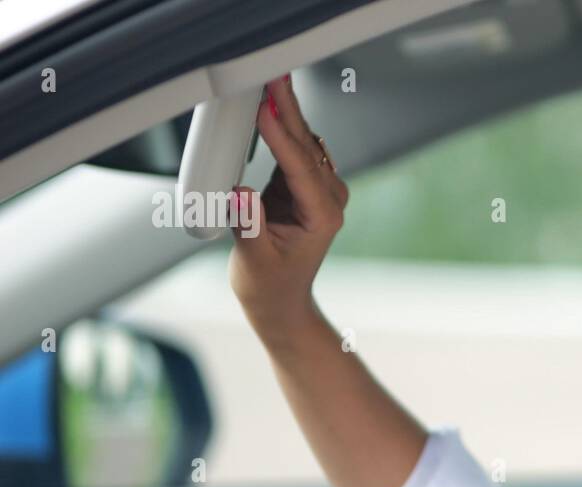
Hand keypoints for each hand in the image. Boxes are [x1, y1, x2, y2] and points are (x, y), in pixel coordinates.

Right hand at [229, 75, 348, 343]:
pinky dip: (279, 126)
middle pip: (305, 146)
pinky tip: (267, 103)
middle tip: (273, 78)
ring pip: (301, 142)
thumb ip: (248, 226)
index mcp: (322, 216)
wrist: (280, 300)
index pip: (300, 167)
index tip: (265, 110)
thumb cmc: (269, 286)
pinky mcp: (303, 185)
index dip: (281, 136)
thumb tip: (240, 193)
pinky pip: (292, 148)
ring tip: (269, 80)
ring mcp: (318, 190)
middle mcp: (328, 199)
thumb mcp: (254, 260)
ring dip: (284, 112)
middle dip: (287, 110)